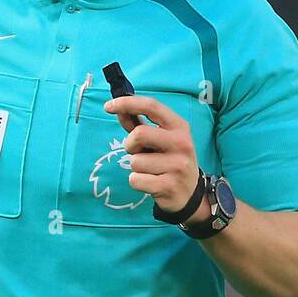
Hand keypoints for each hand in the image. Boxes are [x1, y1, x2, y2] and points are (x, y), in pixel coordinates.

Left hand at [104, 94, 207, 217]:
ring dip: (136, 167)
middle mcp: (182, 143)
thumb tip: (118, 110)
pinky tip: (151, 183)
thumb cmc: (169, 160)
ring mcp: (178, 165)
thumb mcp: (160, 139)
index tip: (108, 106)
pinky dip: (137, 182)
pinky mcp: (169, 186)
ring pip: (135, 162)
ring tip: (151, 170)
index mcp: (179, 126)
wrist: (189, 193)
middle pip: (139, 134)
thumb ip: (138, 124)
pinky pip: (135, 180)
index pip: (152, 106)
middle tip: (139, 152)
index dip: (127, 103)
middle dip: (130, 144)